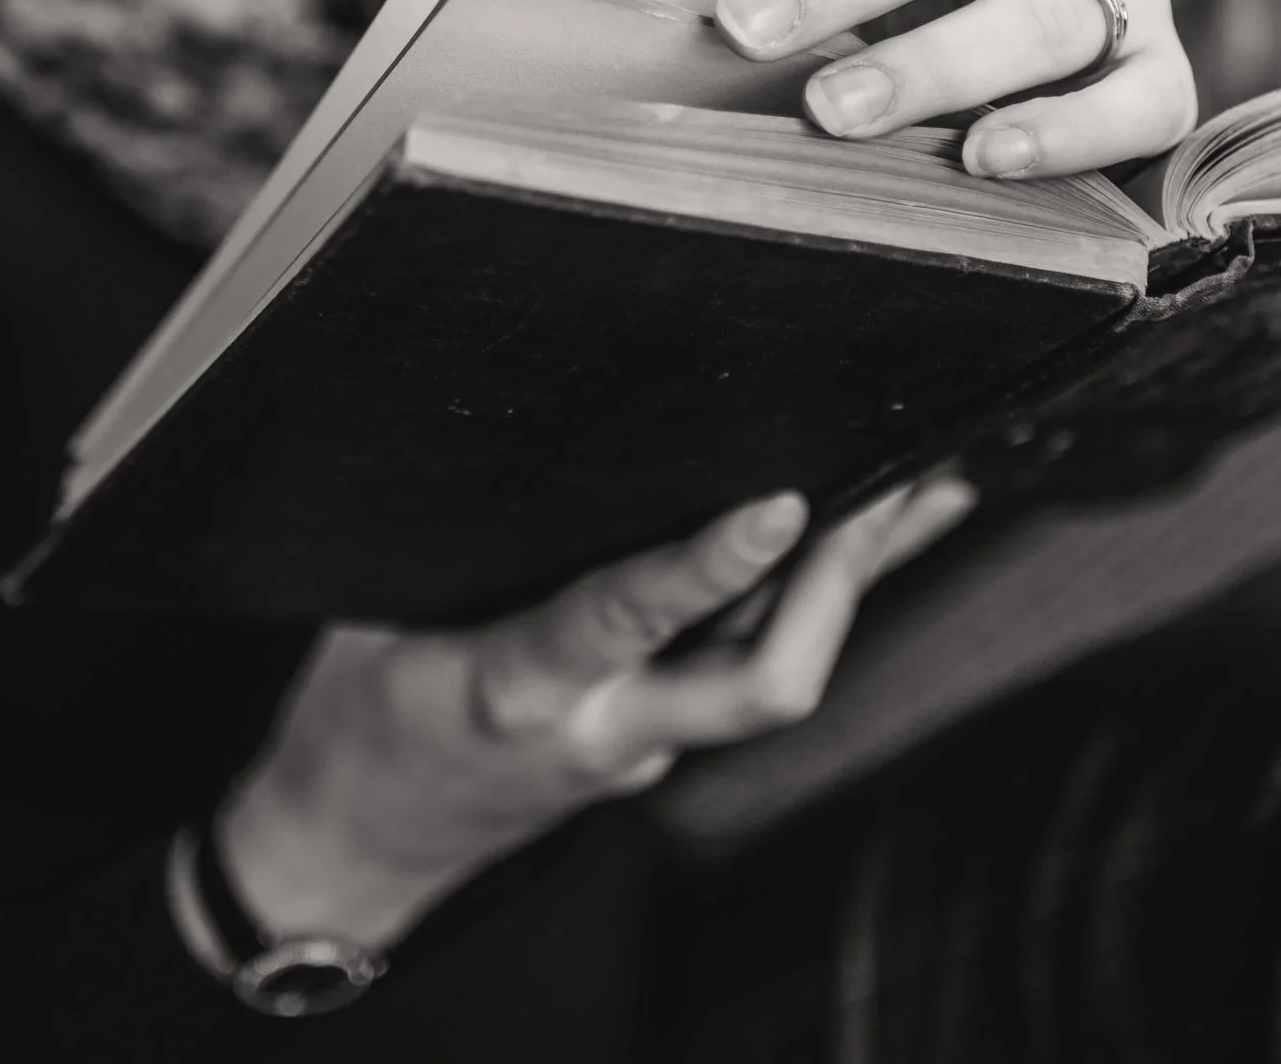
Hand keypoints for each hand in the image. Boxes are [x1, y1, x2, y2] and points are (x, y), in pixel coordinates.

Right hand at [215, 474, 979, 948]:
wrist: (348, 849)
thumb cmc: (358, 717)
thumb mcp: (379, 618)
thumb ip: (465, 547)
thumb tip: (526, 432)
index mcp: (518, 688)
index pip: (628, 619)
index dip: (710, 566)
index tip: (780, 506)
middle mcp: (602, 727)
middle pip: (758, 683)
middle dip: (836, 585)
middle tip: (895, 483)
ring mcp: (640, 747)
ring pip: (774, 677)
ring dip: (857, 585)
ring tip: (931, 489)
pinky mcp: (654, 744)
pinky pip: (746, 670)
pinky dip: (812, 605)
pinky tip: (868, 548)